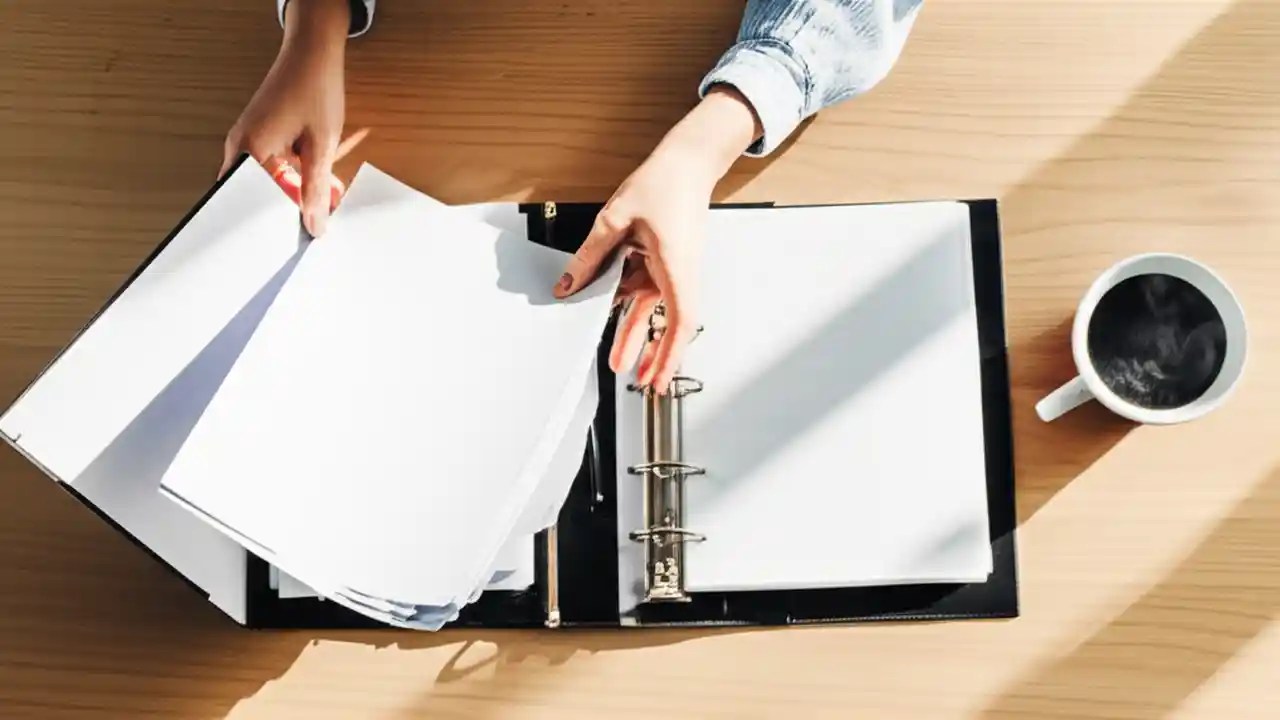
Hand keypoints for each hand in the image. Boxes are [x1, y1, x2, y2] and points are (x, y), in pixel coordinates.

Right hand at [220, 0, 349, 235]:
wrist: (312, 52)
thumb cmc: (314, 89)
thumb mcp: (323, 146)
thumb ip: (317, 189)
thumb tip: (314, 224)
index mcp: (249, 153)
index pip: (255, 207)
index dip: (278, 225)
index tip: (299, 239)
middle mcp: (239, 148)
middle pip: (258, 198)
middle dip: (289, 208)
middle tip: (313, 222)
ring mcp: (245, 142)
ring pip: (269, 183)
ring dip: (297, 189)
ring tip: (322, 192)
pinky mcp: (257, 137)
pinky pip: (273, 167)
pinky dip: (296, 173)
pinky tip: (319, 171)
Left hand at [553, 87, 762, 391]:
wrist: (688, 160)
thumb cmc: (665, 182)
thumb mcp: (616, 218)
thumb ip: (590, 254)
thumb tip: (567, 283)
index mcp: (675, 265)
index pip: (680, 321)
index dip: (670, 355)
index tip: (660, 379)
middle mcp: (679, 272)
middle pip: (665, 323)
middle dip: (651, 355)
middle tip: (639, 383)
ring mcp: (673, 268)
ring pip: (651, 308)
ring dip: (636, 333)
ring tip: (618, 361)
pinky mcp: (665, 260)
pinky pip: (646, 288)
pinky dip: (630, 304)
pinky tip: (614, 315)